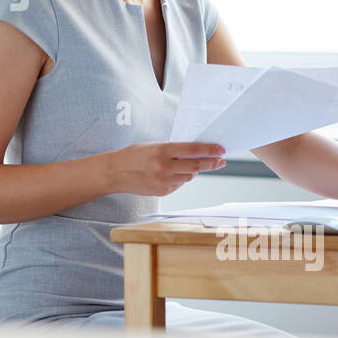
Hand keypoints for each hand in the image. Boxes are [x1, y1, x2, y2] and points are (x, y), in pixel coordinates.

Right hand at [106, 141, 227, 196]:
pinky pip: (179, 184)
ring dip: (194, 170)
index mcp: (162, 151)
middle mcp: (163, 167)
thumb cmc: (135, 155)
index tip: (221, 150)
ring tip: (188, 165)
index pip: (192, 150)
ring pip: (189, 176)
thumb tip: (196, 152)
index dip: (209, 150)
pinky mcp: (163, 191)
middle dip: (211, 163)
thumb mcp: (153, 146)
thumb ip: (173, 149)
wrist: (116, 172)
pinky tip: (172, 173)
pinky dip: (181, 178)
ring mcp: (163, 181)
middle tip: (221, 161)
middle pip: (196, 166)